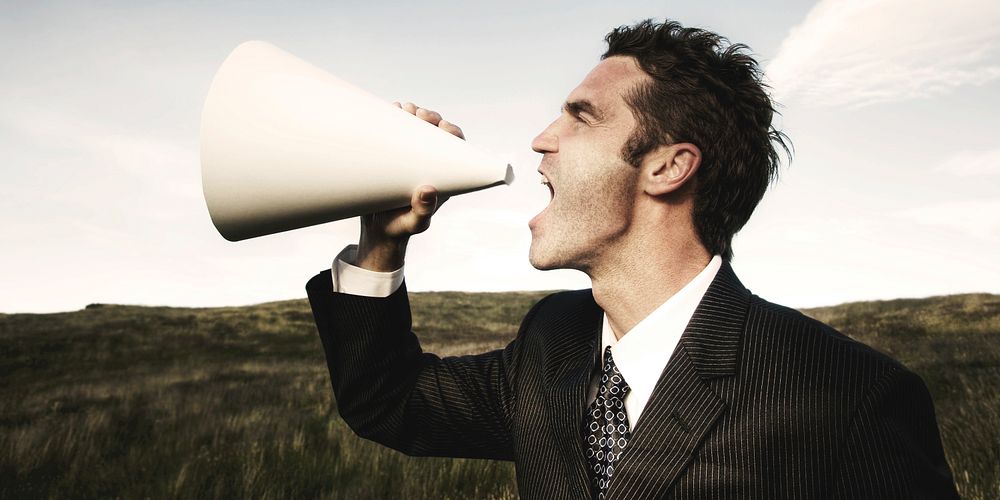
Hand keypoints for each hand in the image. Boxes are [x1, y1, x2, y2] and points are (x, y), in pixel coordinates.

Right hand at [354, 103, 463, 271]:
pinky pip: (395, 132)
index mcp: (444, 175)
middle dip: (428, 117)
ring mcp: (410, 157)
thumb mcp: (415, 223)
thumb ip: (424, 211)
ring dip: (411, 114)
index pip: (456, 148)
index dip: (452, 132)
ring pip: (415, 128)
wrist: (378, 230)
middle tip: (417, 113)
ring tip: (402, 109)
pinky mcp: (392, 156)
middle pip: (435, 132)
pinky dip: (393, 118)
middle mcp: (429, 162)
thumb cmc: (402, 227)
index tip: (442, 125)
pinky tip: (390, 109)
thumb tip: (429, 191)